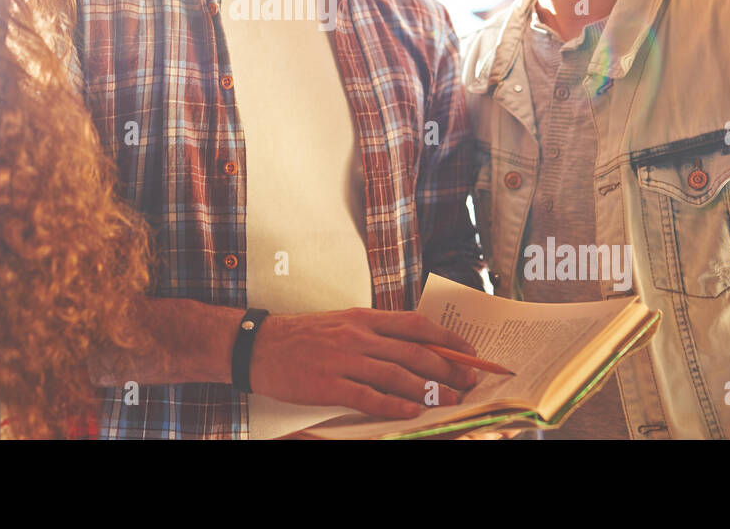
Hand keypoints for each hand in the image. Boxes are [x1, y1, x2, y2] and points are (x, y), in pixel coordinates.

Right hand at [249, 308, 479, 418]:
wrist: (259, 346)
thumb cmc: (303, 336)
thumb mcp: (342, 323)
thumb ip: (375, 333)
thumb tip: (415, 347)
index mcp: (363, 318)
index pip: (416, 324)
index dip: (447, 339)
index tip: (470, 352)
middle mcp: (358, 336)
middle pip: (414, 351)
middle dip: (448, 368)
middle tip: (470, 381)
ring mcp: (343, 360)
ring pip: (397, 375)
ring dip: (430, 389)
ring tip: (451, 400)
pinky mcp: (328, 384)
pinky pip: (369, 396)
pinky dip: (394, 405)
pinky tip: (413, 412)